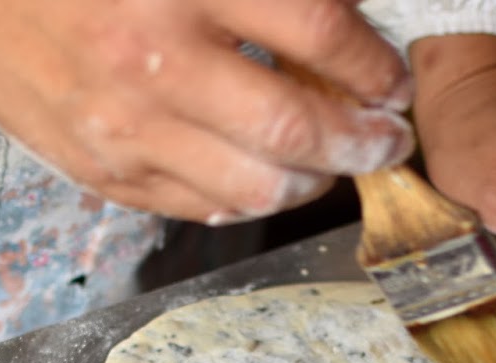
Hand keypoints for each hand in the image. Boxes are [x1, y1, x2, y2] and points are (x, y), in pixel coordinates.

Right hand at [0, 0, 415, 222]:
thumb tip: (338, 20)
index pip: (316, 31)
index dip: (372, 63)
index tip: (391, 78)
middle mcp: (152, 63)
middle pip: (296, 125)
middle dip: (361, 140)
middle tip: (386, 140)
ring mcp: (125, 130)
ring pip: (256, 186)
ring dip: (313, 182)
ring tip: (332, 164)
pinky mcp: (104, 173)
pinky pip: (202, 208)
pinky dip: (250, 200)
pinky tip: (267, 176)